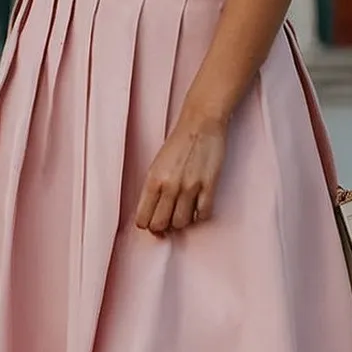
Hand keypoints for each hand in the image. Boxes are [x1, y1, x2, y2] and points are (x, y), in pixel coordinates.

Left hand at [135, 112, 227, 235]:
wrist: (201, 124)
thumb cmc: (178, 144)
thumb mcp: (156, 166)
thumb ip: (154, 190)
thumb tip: (154, 214)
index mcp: (152, 180)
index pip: (143, 218)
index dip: (148, 225)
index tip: (153, 223)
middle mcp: (169, 186)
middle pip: (160, 224)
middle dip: (163, 227)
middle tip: (168, 220)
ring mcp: (190, 187)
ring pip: (181, 223)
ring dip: (182, 221)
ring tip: (184, 211)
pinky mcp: (209, 185)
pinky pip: (203, 214)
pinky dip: (200, 215)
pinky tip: (198, 207)